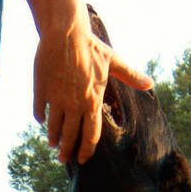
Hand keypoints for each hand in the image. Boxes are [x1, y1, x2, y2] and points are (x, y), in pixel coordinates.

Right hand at [32, 7, 153, 165]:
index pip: (91, 134)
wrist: (66, 32)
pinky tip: (42, 120)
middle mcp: (75, 104)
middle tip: (64, 159)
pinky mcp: (42, 90)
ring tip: (54, 144)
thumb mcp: (113, 61)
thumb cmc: (91, 46)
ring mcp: (57, 98)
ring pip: (54, 127)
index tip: (83, 159)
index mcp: (93, 101)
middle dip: (68, 151)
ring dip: (53, 138)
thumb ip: (130, 76)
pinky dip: (41, 117)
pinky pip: (40, 111)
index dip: (87, 150)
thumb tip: (150, 83)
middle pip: (71, 136)